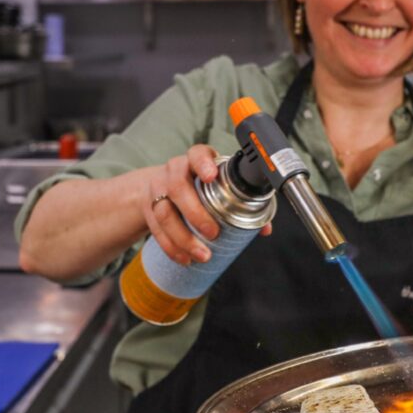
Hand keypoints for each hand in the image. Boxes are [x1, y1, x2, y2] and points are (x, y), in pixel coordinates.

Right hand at [141, 146, 272, 264]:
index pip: (197, 154)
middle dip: (195, 213)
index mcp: (195, 160)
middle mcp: (174, 172)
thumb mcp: (218, 185)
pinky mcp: (148, 209)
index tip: (211, 177)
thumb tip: (264, 228)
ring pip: (164, 212)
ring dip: (183, 237)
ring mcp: (158, 190)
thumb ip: (242, 202)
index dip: (203, 163)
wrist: (162, 186)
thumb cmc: (198, 185)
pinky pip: (156, 230)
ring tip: (202, 254)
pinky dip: (171, 247)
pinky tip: (185, 258)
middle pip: (178, 188)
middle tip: (213, 233)